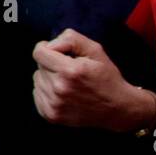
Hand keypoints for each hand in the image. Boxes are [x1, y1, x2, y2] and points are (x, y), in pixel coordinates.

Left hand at [31, 29, 152, 131]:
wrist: (118, 108)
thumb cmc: (106, 76)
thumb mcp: (95, 50)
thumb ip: (70, 39)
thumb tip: (48, 44)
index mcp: (70, 71)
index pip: (38, 53)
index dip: (47, 48)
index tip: (58, 52)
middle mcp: (60, 89)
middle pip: (39, 66)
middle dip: (51, 64)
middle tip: (70, 71)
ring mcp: (54, 105)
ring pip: (37, 80)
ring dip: (49, 78)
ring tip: (69, 83)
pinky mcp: (51, 115)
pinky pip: (37, 94)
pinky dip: (47, 92)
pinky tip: (64, 94)